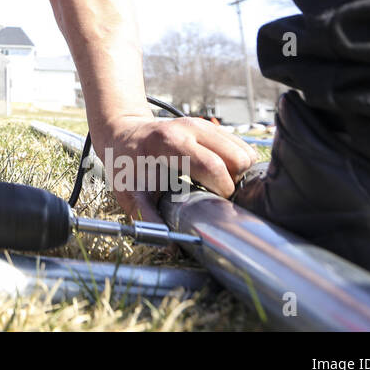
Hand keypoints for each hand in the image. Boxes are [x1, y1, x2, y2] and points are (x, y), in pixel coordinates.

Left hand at [91, 114, 257, 223]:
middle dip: (235, 182)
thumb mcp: (130, 192)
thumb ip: (148, 218)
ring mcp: (202, 124)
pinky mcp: (211, 126)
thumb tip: (169, 244)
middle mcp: (190, 129)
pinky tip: (220, 174)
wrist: (124, 135)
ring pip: (245, 152)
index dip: (222, 190)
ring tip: (217, 184)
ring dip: (240, 173)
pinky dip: (238, 164)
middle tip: (216, 195)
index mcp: (169, 143)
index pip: (213, 166)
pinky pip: (242, 147)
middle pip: (237, 158)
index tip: (214, 202)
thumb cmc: (127, 165)